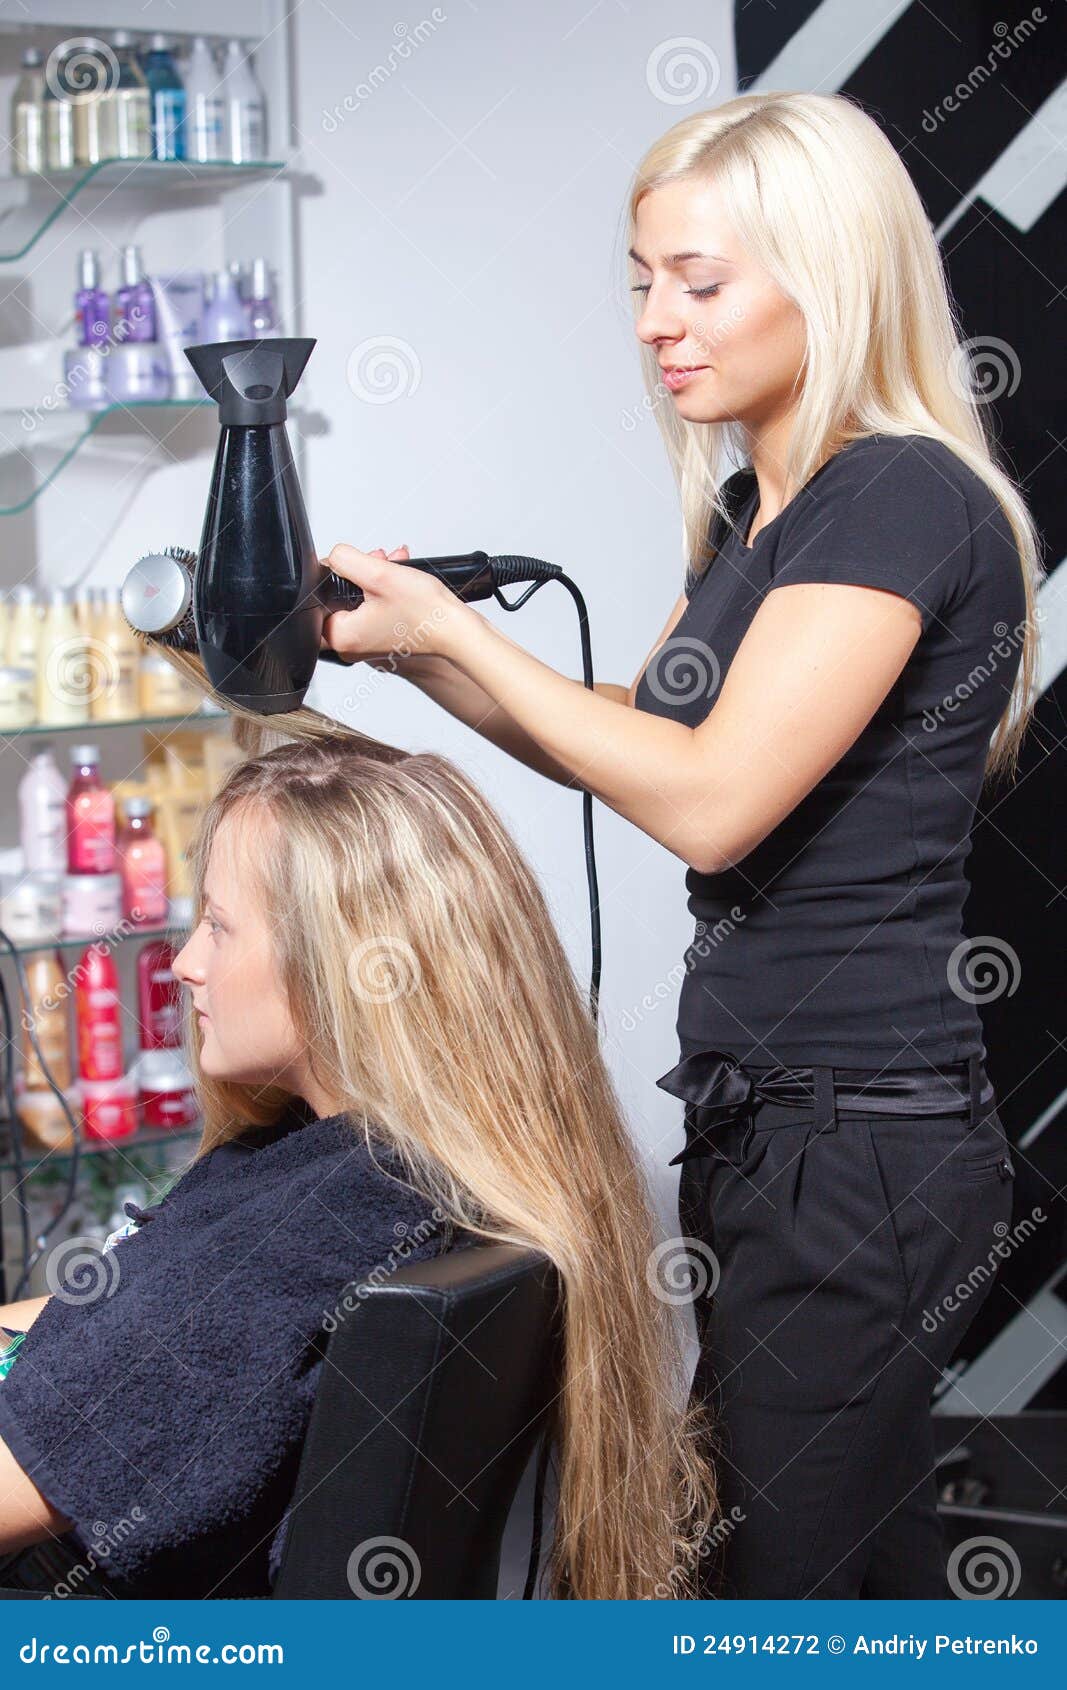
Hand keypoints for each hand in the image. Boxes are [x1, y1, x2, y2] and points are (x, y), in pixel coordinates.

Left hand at [320, 543, 457, 668]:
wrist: (456, 630)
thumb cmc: (427, 613)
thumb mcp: (380, 574)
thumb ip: (346, 559)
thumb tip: (334, 556)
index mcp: (342, 636)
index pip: (317, 597)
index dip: (334, 573)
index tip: (354, 565)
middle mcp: (350, 646)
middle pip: (336, 598)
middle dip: (356, 573)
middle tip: (375, 562)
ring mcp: (365, 644)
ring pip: (356, 601)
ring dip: (371, 579)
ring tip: (391, 566)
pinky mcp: (380, 639)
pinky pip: (370, 610)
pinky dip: (380, 593)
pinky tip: (396, 579)